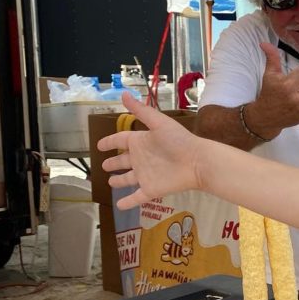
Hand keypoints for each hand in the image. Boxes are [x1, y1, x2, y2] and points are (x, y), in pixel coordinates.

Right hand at [97, 93, 205, 209]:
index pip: (122, 140)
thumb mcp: (159, 123)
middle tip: (104, 166)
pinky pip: (136, 197)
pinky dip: (128, 202)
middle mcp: (142, 158)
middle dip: (114, 163)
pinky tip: (119, 206)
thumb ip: (141, 111)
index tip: (100, 145)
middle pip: (124, 161)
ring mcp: (146, 175)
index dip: (111, 142)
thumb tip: (124, 93)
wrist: (198, 162)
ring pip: (128, 179)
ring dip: (120, 181)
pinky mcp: (151, 189)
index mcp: (142, 142)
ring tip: (110, 182)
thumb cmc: (179, 141)